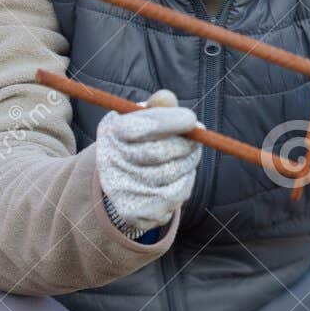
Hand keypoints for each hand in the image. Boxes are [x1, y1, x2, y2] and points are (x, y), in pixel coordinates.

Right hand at [96, 89, 200, 233]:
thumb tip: (168, 99)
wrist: (121, 183)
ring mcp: (123, 190)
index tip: (192, 119)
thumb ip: (156, 108)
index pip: (142, 127)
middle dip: (185, 144)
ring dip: (189, 161)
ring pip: (172, 174)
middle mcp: (111, 164)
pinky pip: (177, 194)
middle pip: (159, 153)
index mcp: (111, 134)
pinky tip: (179, 174)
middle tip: (198, 137)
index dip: (170, 122)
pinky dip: (186, 181)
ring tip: (187, 155)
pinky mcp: (138, 212)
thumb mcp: (141, 119)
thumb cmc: (137, 141)